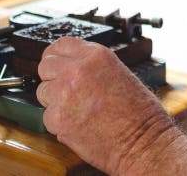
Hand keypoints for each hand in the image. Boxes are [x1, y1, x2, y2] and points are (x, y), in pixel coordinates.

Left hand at [37, 37, 179, 174]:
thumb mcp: (119, 73)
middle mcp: (77, 70)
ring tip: (77, 108)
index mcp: (95, 55)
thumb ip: (92, 66)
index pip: (61, 45)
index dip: (58, 56)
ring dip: (54, 100)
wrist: (142, 141)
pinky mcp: (57, 118)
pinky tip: (78, 123)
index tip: (58, 63)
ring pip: (43, 91)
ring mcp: (64, 94)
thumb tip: (72, 66)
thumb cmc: (139, 112)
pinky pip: (47, 116)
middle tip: (65, 89)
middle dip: (53, 77)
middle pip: (46, 65)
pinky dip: (59, 122)